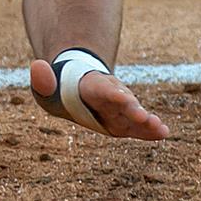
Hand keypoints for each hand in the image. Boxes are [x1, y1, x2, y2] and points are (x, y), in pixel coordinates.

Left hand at [30, 59, 169, 139]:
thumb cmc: (60, 91)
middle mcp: (111, 96)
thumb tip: (37, 66)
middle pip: (122, 103)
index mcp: (91, 87)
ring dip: (146, 122)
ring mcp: (120, 109)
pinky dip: (150, 131)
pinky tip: (163, 134)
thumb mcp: (46, 86)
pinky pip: (138, 127)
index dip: (111, 94)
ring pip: (134, 115)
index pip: (101, 90)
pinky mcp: (126, 122)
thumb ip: (42, 80)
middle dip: (132, 110)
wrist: (77, 86)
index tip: (123, 97)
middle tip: (144, 116)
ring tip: (160, 128)